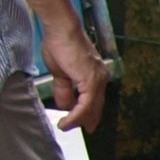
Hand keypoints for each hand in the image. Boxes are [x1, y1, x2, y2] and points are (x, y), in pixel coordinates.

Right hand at [37, 13, 109, 132]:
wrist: (61, 30)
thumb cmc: (59, 44)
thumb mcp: (60, 72)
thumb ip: (64, 89)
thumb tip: (63, 104)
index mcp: (95, 74)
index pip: (94, 99)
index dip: (88, 112)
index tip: (80, 123)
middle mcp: (100, 77)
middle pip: (95, 106)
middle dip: (86, 120)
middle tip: (74, 129)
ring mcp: (97, 80)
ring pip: (91, 108)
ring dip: (77, 120)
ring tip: (65, 126)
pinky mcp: (91, 81)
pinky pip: (84, 105)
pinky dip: (75, 115)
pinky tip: (66, 121)